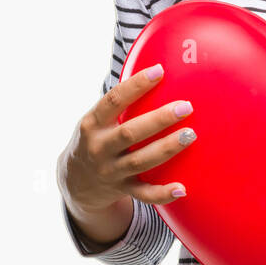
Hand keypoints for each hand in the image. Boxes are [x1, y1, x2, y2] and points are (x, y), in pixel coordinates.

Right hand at [56, 64, 197, 216]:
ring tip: (191, 135)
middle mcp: (99, 147)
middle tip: (186, 106)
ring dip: (166, 148)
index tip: (159, 71)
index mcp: (92, 124)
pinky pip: (143, 193)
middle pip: (130, 133)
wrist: (75, 182)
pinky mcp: (122, 189)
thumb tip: (158, 72)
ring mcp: (110, 170)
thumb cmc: (97, 139)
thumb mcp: (97, 120)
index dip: (136, 85)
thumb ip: (120, 103)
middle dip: (158, 119)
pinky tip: (182, 189)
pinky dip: (161, 193)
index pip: (113, 100)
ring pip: (140, 161)